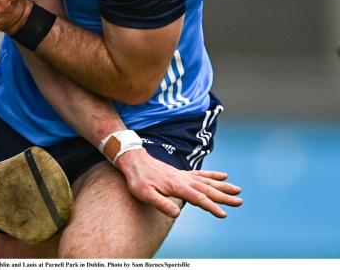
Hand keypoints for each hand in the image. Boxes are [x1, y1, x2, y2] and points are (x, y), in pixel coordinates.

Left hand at [115, 149, 242, 217]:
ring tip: (238, 190)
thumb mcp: (144, 194)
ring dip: (223, 186)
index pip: (198, 198)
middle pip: (207, 189)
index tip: (223, 214)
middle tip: (240, 201)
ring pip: (207, 182)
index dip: (211, 207)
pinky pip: (200, 174)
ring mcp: (183, 175)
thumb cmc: (137, 180)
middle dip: (224, 196)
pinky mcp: (181, 173)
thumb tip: (177, 213)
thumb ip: (161, 203)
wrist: (133, 160)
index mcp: (176, 186)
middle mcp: (183, 179)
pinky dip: (212, 175)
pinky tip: (223, 176)